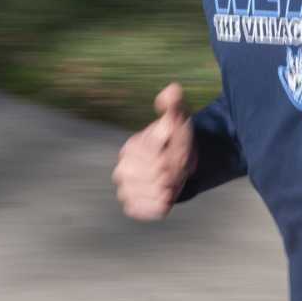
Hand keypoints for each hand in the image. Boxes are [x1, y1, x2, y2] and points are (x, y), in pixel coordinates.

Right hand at [113, 83, 195, 221]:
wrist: (175, 164)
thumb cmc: (176, 141)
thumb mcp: (179, 120)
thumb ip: (175, 105)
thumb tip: (171, 90)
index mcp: (131, 147)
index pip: (158, 159)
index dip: (174, 159)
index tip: (178, 155)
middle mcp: (122, 169)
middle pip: (157, 178)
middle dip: (173, 175)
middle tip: (177, 170)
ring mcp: (125, 189)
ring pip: (153, 194)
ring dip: (169, 190)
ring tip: (173, 182)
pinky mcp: (132, 206)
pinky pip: (146, 210)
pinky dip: (159, 206)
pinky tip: (166, 197)